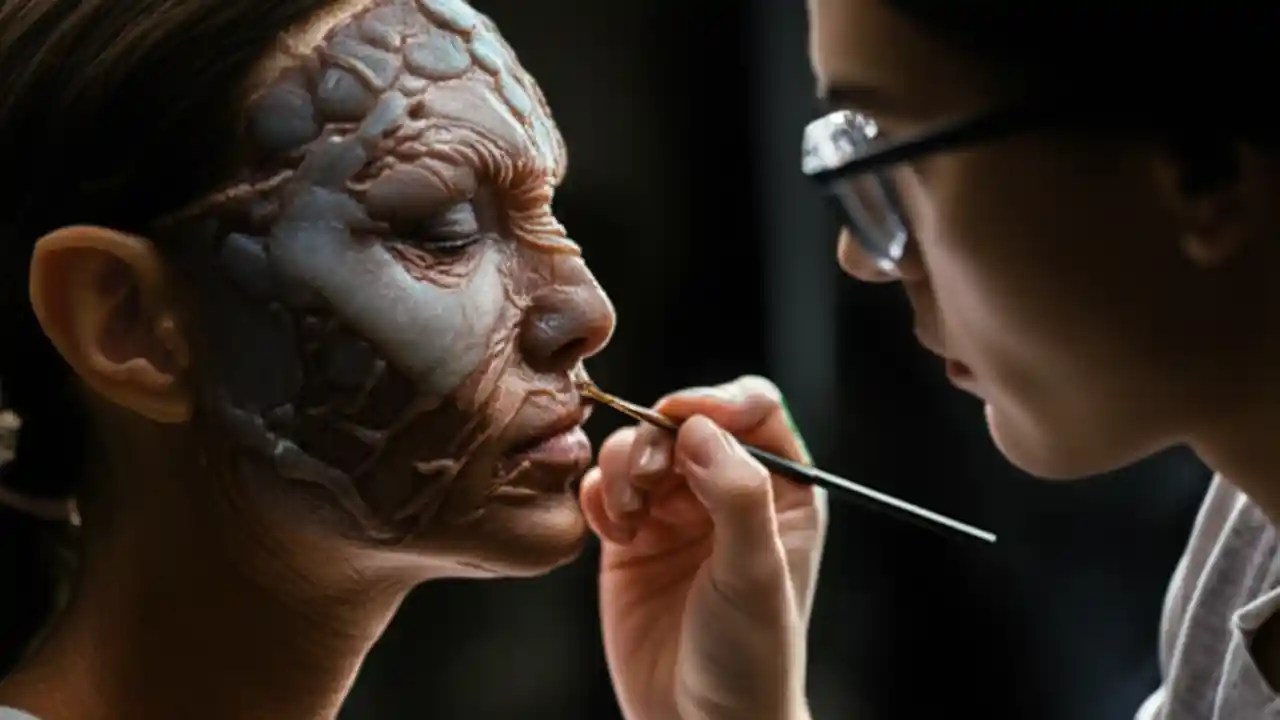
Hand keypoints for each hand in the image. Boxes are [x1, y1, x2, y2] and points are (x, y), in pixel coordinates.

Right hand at [580, 376, 826, 719]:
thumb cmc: (750, 660)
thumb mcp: (755, 575)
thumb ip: (737, 497)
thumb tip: (699, 429)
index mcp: (781, 492)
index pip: (754, 410)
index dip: (716, 401)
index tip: (679, 415)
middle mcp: (728, 493)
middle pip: (685, 422)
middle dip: (656, 439)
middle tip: (646, 479)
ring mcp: (677, 514)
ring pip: (641, 449)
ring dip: (625, 467)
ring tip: (629, 517)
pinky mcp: (631, 539)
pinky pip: (605, 487)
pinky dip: (599, 496)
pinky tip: (613, 533)